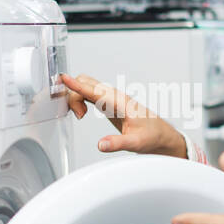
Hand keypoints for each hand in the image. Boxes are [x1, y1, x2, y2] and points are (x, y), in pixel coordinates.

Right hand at [62, 73, 187, 157]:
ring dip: (76, 97)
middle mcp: (114, 96)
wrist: (161, 135)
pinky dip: (79, 98)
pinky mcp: (108, 103)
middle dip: (73, 95)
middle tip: (79, 115)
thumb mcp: (135, 143)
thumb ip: (117, 143)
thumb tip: (100, 145)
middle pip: (86, 82)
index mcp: (119, 102)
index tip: (63, 79)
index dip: (76, 85)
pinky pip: (88, 93)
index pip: (94, 90)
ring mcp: (110, 98)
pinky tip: (81, 111)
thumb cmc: (152, 136)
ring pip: (85, 86)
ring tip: (81, 115)